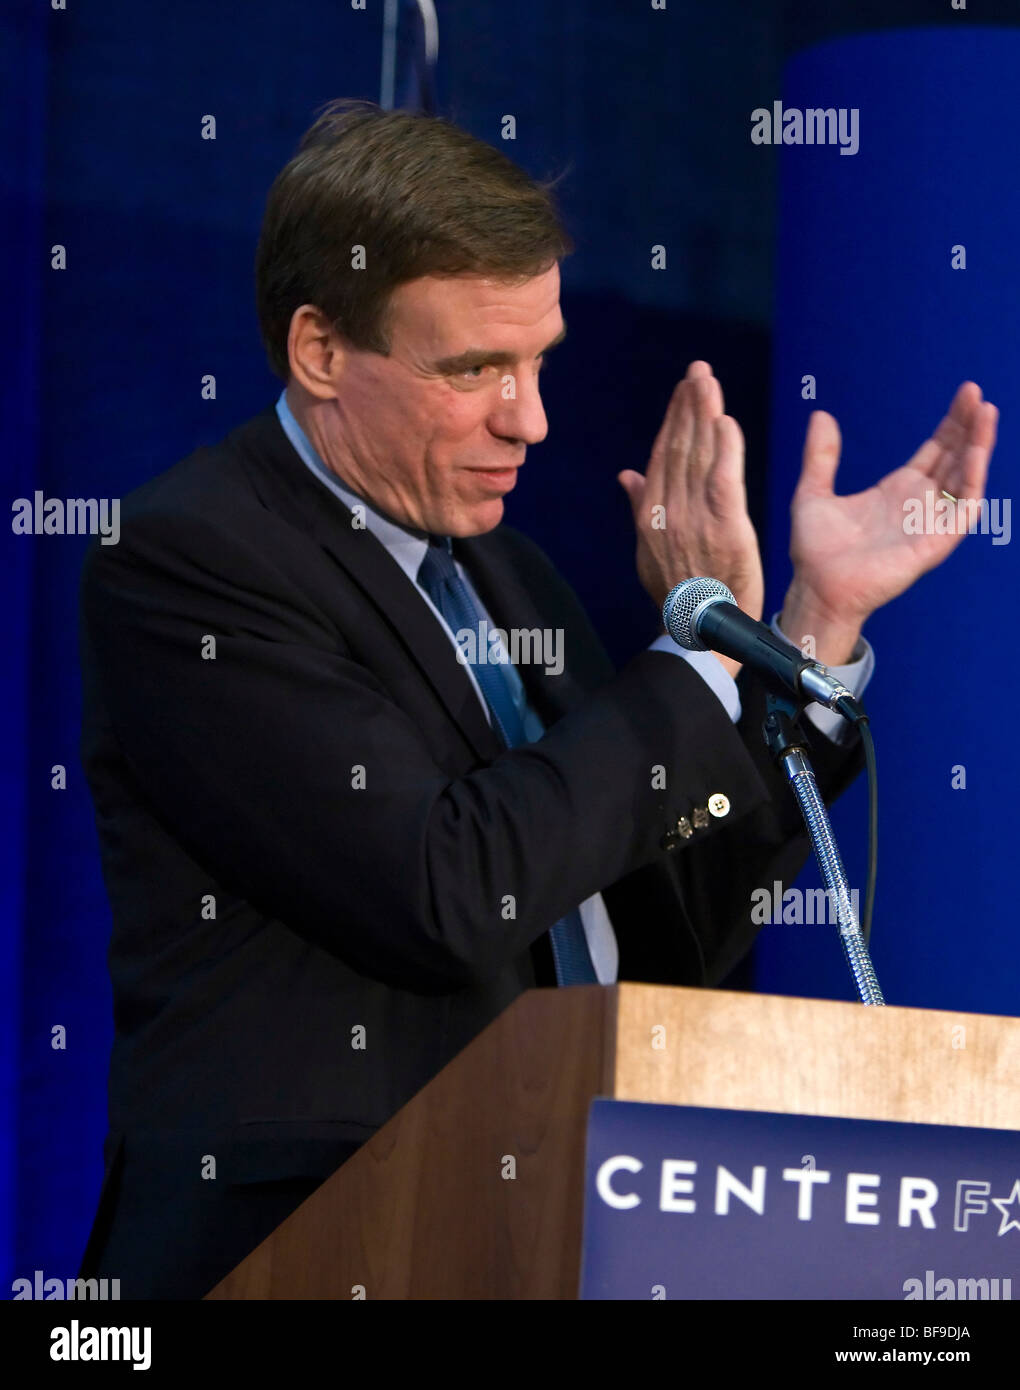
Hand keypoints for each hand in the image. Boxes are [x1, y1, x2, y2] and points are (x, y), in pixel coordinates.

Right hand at [619, 361, 763, 678]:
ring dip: (704, 414)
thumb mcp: (650, 550)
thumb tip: (626, 474)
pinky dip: (725, 449)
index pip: (663, 454)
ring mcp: (694, 519)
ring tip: (709, 382)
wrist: (699, 630)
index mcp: (650, 513)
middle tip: (698, 370)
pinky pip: (723, 480)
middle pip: (679, 446)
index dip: (673, 419)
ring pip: (699, 456)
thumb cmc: (680, 591)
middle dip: (688, 404)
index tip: (683, 390)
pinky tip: (726, 422)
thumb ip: (639, 506)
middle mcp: (667, 510)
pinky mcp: (724, 528)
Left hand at [780, 383, 998, 663]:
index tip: (965, 393)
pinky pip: (961, 509)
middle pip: (955, 456)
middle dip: (969, 425)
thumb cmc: (815, 551)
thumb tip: (820, 414)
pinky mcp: (934, 543)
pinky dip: (971, 481)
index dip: (951, 423)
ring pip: (964, 477)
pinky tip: (975, 454)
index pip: (935, 450)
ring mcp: (928, 523)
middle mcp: (918, 504)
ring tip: (986, 412)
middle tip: (977, 393)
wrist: (816, 587)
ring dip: (978, 446)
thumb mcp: (813, 492)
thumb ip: (821, 455)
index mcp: (896, 490)